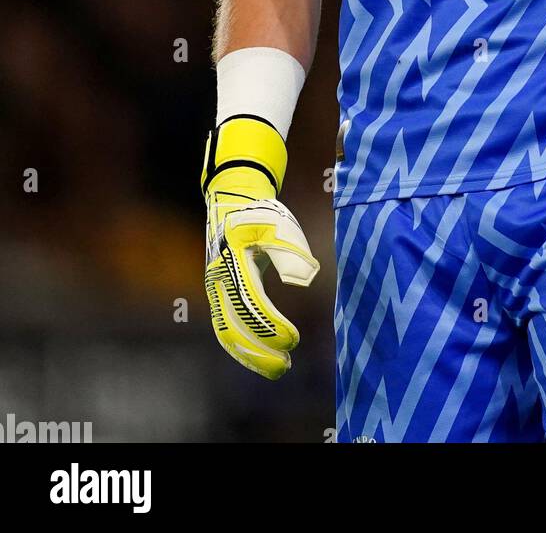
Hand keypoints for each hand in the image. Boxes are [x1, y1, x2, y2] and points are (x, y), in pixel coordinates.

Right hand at [202, 119, 318, 379]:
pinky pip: (225, 329)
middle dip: (259, 352)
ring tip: (279, 368)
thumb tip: (304, 281)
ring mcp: (215, 290)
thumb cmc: (260, 214)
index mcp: (234, 262)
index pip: (252, 305)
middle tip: (286, 365)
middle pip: (234, 328)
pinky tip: (262, 357)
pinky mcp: (218, 296)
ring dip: (251, 355)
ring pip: (227, 334)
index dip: (272, 327)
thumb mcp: (279, 224)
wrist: (230, 203)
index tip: (294, 340)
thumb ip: (290, 251)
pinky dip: (242, 348)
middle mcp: (218, 281)